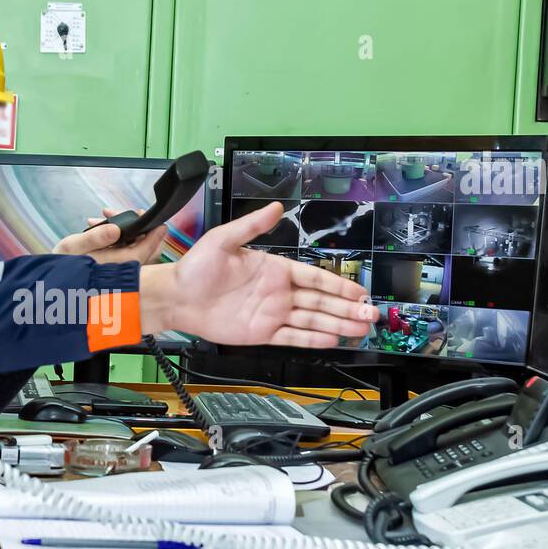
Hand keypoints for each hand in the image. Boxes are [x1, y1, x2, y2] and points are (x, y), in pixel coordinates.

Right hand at [52, 208, 166, 264]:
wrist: (52, 280)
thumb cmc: (62, 265)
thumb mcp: (73, 247)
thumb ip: (95, 238)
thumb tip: (116, 229)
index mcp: (117, 264)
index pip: (146, 249)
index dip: (155, 234)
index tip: (160, 223)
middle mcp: (121, 269)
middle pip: (144, 248)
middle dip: (136, 226)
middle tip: (128, 212)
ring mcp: (118, 268)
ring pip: (133, 247)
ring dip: (124, 229)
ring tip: (102, 216)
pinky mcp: (112, 266)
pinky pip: (124, 250)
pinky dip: (116, 237)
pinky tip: (100, 227)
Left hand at [139, 202, 378, 346]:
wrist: (176, 297)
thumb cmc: (195, 268)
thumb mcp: (223, 240)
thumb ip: (251, 226)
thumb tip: (275, 207)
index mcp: (274, 269)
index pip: (314, 278)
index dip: (338, 285)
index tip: (358, 291)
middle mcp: (277, 292)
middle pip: (320, 302)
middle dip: (347, 308)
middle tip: (370, 315)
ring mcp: (272, 314)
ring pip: (312, 321)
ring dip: (337, 325)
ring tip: (360, 329)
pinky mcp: (261, 332)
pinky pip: (292, 337)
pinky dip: (313, 340)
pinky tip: (332, 340)